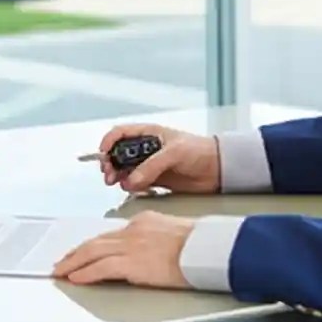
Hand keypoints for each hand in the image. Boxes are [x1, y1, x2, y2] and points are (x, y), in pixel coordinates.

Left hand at [52, 211, 194, 287]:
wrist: (208, 248)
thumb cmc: (200, 243)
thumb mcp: (173, 232)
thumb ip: (155, 238)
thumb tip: (149, 250)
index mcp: (143, 221)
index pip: (110, 234)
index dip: (93, 244)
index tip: (82, 251)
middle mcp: (133, 231)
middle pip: (96, 241)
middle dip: (76, 252)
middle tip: (62, 261)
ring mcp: (131, 246)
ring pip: (92, 252)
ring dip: (73, 262)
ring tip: (61, 270)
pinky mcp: (132, 263)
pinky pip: (100, 268)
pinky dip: (85, 273)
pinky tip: (76, 278)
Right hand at [97, 124, 220, 193]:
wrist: (218, 169)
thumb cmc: (200, 151)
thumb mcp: (173, 153)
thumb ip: (151, 166)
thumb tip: (131, 180)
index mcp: (149, 133)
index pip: (121, 133)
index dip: (108, 142)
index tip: (103, 154)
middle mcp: (147, 148)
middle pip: (119, 154)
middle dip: (111, 164)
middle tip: (109, 175)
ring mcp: (150, 164)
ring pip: (126, 170)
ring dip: (119, 177)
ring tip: (120, 183)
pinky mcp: (156, 180)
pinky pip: (137, 183)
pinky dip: (132, 186)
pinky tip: (134, 188)